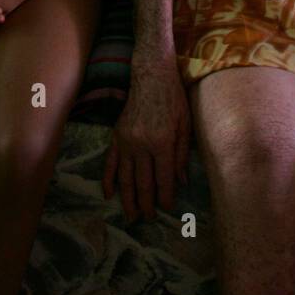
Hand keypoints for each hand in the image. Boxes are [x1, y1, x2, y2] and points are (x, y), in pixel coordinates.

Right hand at [103, 62, 190, 220]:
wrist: (151, 76)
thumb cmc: (173, 99)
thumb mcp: (185, 124)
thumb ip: (181, 154)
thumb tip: (181, 182)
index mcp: (162, 142)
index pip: (163, 178)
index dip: (166, 196)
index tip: (167, 209)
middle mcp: (141, 144)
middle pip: (143, 182)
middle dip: (147, 203)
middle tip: (149, 218)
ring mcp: (126, 141)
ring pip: (125, 177)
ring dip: (128, 199)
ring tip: (131, 215)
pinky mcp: (116, 136)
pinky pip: (110, 163)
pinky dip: (109, 180)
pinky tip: (109, 194)